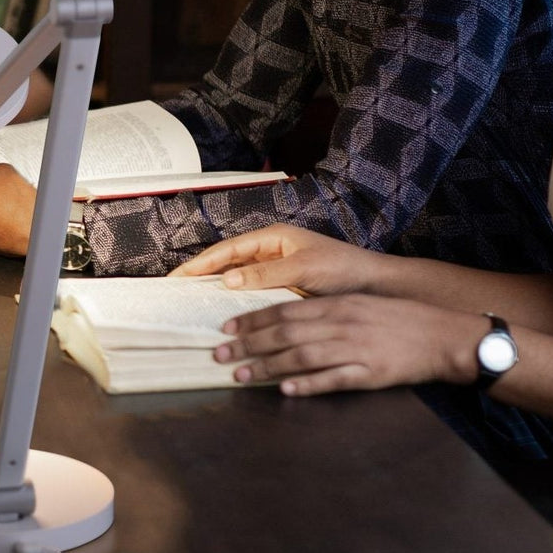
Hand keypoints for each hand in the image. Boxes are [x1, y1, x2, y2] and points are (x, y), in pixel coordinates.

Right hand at [172, 223, 390, 296]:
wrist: (376, 288)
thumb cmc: (345, 270)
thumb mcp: (304, 269)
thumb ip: (266, 275)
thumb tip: (227, 281)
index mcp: (274, 238)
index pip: (228, 249)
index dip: (202, 263)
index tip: (179, 277)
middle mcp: (272, 253)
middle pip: (228, 263)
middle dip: (202, 275)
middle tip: (176, 291)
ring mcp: (277, 271)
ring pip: (238, 280)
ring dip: (216, 290)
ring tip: (192, 303)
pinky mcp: (285, 289)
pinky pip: (252, 294)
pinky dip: (236, 303)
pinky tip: (225, 314)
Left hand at [213, 293, 486, 395]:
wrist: (443, 335)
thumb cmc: (397, 319)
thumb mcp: (357, 304)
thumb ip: (323, 312)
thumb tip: (286, 321)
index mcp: (336, 305)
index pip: (284, 310)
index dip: (252, 320)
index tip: (226, 328)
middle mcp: (341, 323)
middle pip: (285, 333)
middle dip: (248, 344)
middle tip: (219, 354)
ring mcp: (355, 349)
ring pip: (302, 357)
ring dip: (267, 367)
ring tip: (241, 376)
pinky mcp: (370, 373)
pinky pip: (333, 380)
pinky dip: (308, 384)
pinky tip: (287, 390)